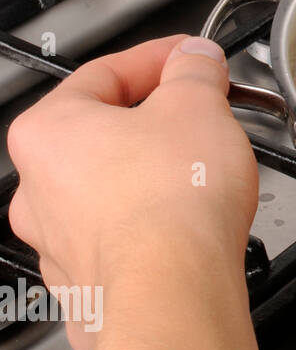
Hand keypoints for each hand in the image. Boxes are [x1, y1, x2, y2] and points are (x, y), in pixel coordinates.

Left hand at [7, 35, 257, 349]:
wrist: (174, 290)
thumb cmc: (171, 202)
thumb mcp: (198, 104)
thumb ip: (195, 72)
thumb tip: (195, 60)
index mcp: (48, 130)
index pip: (107, 72)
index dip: (160, 60)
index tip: (191, 61)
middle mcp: (38, 189)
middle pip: (104, 135)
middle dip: (157, 125)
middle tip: (203, 121)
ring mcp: (58, 244)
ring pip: (110, 193)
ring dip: (152, 180)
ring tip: (202, 180)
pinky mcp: (88, 286)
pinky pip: (123, 243)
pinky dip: (154, 231)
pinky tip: (188, 228)